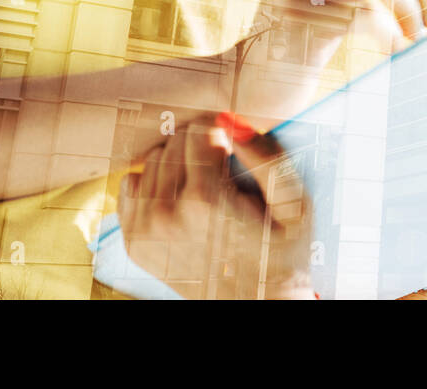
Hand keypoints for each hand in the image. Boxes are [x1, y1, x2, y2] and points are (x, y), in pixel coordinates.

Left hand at [116, 115, 314, 299]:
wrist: (257, 305)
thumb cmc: (282, 254)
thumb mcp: (295, 205)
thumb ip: (268, 157)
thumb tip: (230, 120)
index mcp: (204, 202)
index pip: (198, 129)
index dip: (222, 132)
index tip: (236, 148)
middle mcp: (164, 216)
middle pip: (172, 143)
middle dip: (199, 146)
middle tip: (225, 170)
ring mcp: (143, 231)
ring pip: (151, 161)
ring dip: (177, 163)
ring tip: (206, 185)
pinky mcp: (133, 242)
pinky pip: (131, 185)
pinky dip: (153, 183)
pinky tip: (180, 198)